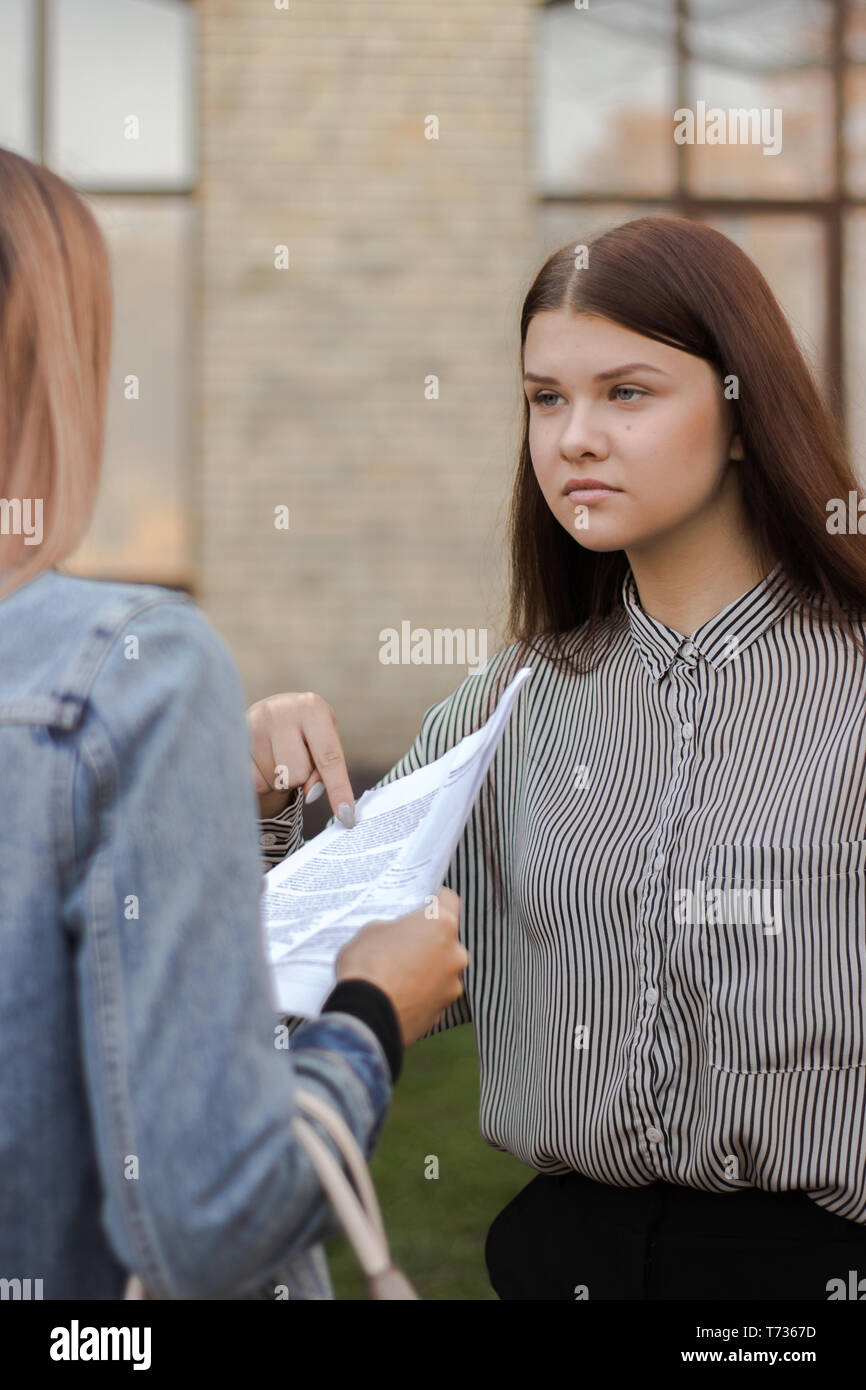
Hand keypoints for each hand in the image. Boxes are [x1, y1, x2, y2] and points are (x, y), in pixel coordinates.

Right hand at [246, 691, 354, 823]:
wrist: (271, 712)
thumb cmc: (305, 731)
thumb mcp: (323, 740)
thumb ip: (324, 768)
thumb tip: (311, 794)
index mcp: (312, 707)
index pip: (329, 757)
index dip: (338, 789)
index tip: (346, 816)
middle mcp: (280, 711)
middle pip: (297, 774)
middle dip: (300, 778)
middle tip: (296, 757)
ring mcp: (253, 723)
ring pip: (274, 780)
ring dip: (279, 779)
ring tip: (278, 755)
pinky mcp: (232, 740)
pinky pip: (253, 782)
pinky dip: (261, 779)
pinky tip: (261, 760)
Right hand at [335, 888, 467, 1045]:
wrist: (365, 1017)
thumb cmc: (367, 966)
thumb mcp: (371, 930)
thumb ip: (394, 927)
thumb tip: (397, 936)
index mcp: (441, 924)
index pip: (448, 900)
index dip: (434, 900)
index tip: (422, 905)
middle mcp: (456, 953)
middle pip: (446, 938)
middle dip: (427, 940)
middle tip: (401, 946)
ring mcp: (453, 984)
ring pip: (442, 968)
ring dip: (426, 969)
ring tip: (396, 976)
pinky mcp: (443, 1010)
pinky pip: (434, 993)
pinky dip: (421, 993)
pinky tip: (398, 996)